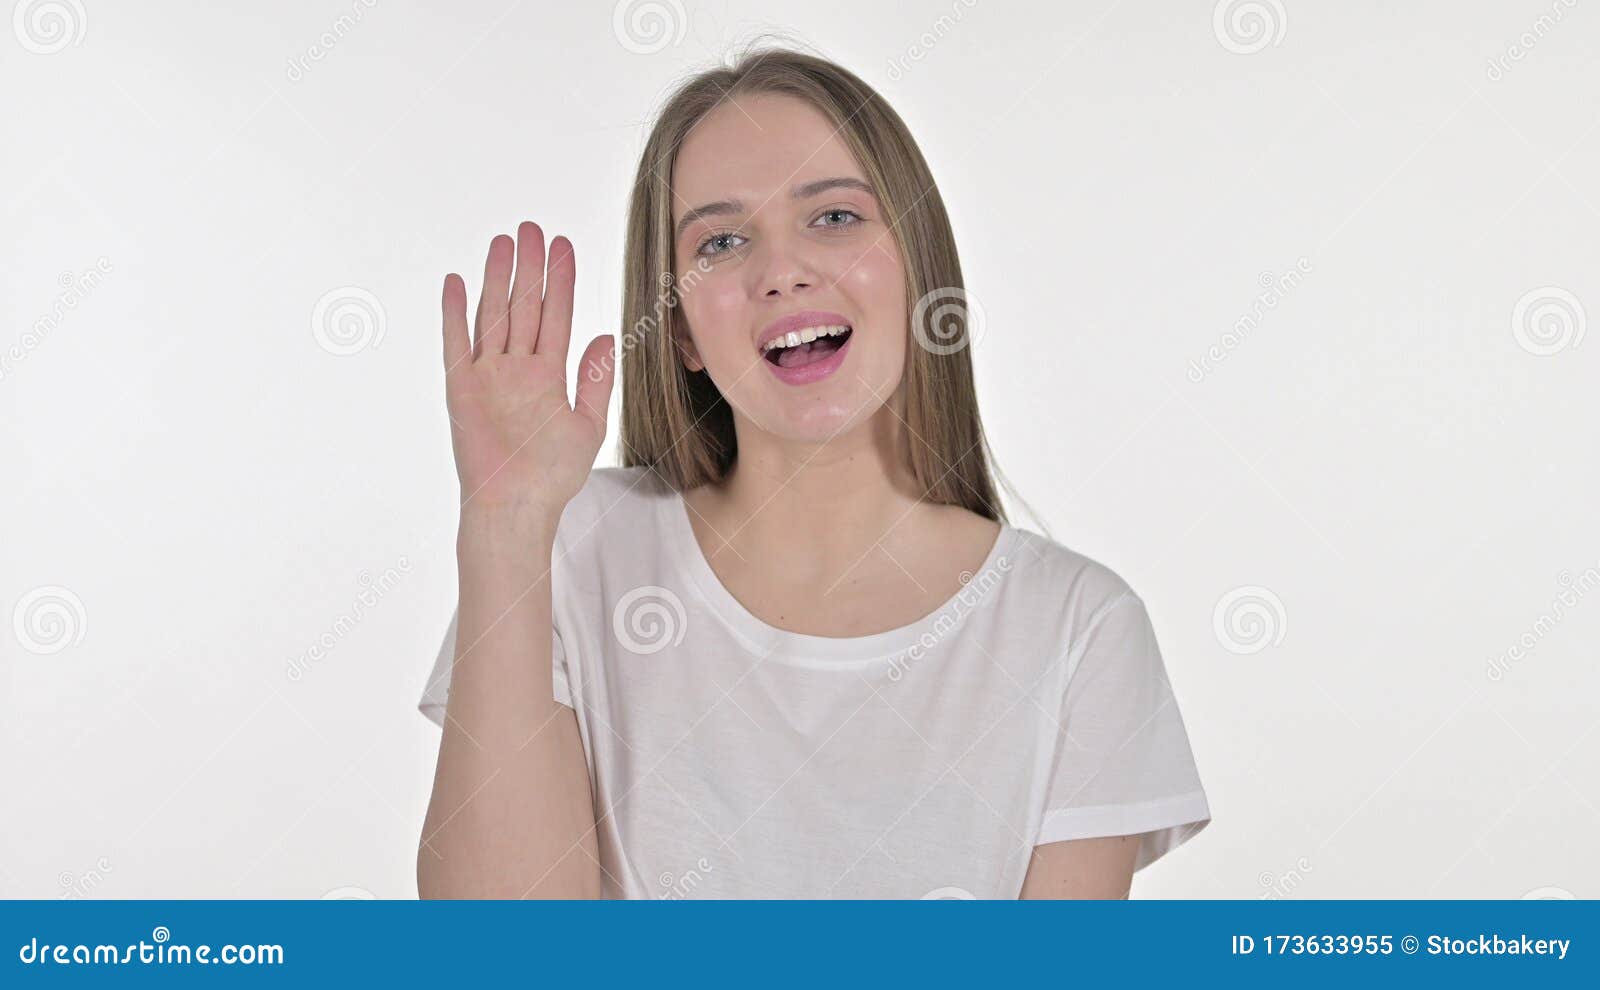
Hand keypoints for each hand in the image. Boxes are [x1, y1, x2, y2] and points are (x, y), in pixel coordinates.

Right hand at [441, 221, 614, 519]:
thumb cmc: (552, 477)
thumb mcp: (588, 425)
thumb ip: (595, 379)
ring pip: (493, 314)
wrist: (515, 506)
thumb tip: (606, 336)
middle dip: (529, 266)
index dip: (560, 279)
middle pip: (523, 305)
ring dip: (497, 277)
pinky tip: (458, 281)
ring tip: (503, 241)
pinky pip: (456, 342)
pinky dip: (455, 312)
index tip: (564, 245)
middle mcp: (517, 368)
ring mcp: (488, 375)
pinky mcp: (460, 388)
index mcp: (549, 375)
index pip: (556, 314)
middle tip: (532, 227)